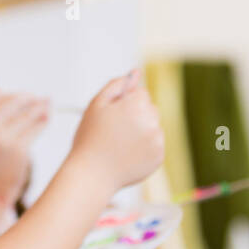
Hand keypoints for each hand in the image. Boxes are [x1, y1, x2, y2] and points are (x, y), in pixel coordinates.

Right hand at [0, 90, 49, 204]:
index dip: (11, 94)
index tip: (23, 97)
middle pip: (13, 101)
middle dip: (29, 98)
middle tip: (41, 99)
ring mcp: (3, 138)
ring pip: (27, 114)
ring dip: (40, 107)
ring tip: (48, 105)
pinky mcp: (18, 149)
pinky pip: (35, 128)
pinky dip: (43, 121)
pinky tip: (47, 119)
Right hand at [68, 69, 164, 189]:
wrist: (92, 175)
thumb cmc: (90, 139)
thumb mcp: (96, 105)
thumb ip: (117, 85)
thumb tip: (136, 73)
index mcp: (136, 105)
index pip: (140, 93)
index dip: (124, 103)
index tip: (112, 117)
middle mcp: (151, 121)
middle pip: (150, 109)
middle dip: (136, 115)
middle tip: (115, 132)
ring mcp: (157, 141)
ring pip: (153, 127)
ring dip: (141, 131)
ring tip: (120, 144)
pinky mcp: (159, 157)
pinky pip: (154, 145)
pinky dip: (144, 148)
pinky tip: (127, 154)